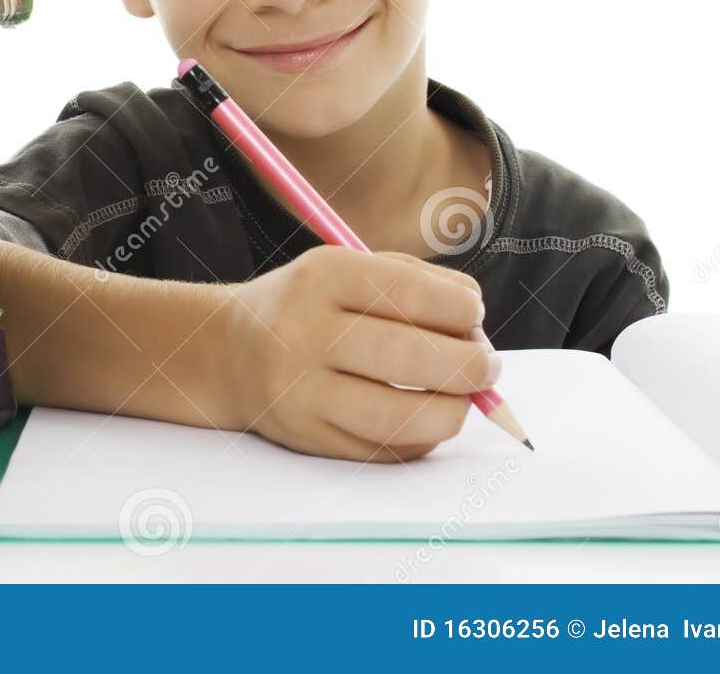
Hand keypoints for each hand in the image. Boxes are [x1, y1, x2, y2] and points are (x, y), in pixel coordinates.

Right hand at [216, 246, 498, 461]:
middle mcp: (306, 332)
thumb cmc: (312, 305)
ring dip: (452, 412)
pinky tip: (423, 417)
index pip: (410, 293)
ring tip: (461, 399)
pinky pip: (384, 450)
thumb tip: (479, 334)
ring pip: (398, 417)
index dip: (462, 310)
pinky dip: (420, 438)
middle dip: (471, 367)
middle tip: (487, 369)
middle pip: (409, 357)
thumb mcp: (349, 269)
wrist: (232, 350)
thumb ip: (419, 285)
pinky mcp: (308, 437)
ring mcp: (302, 391)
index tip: (475, 317)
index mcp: (323, 277)